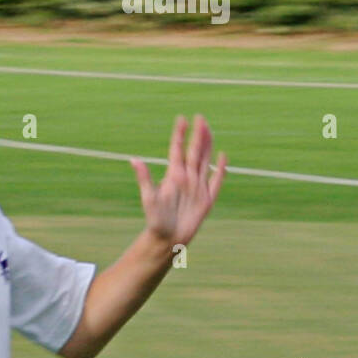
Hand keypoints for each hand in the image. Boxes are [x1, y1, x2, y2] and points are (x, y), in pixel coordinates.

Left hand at [131, 114, 226, 247]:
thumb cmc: (155, 220)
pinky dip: (220, 169)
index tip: (182, 119)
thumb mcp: (149, 197)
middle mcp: (186, 178)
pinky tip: (223, 157)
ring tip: (209, 130)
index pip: (177, 150)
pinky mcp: (206, 199)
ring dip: (208, 146)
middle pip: (194, 152)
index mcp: (173, 175)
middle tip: (200, 118)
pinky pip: (216, 181)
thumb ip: (145, 178)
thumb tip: (134, 160)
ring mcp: (197, 187)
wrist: (167, 239)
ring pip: (205, 161)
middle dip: (197, 135)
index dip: (180, 134)